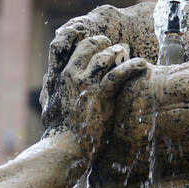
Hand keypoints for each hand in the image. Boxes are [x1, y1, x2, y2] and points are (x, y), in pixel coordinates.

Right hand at [44, 34, 146, 166]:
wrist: (64, 150)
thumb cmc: (56, 133)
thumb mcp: (48, 107)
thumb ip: (47, 90)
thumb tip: (47, 78)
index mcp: (58, 77)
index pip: (64, 46)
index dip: (77, 37)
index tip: (88, 38)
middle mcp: (71, 76)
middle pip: (88, 45)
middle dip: (102, 42)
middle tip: (113, 47)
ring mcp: (86, 84)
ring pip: (104, 56)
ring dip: (117, 52)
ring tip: (126, 52)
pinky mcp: (101, 96)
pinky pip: (118, 74)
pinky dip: (131, 66)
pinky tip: (141, 65)